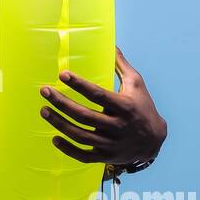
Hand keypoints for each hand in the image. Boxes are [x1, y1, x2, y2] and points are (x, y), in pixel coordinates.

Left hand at [38, 46, 166, 166]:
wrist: (154, 141)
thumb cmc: (142, 107)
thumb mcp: (136, 84)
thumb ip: (121, 65)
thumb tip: (112, 43)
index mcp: (125, 106)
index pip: (98, 95)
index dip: (79, 85)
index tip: (62, 75)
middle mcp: (117, 126)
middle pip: (84, 115)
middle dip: (61, 103)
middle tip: (44, 91)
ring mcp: (111, 143)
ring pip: (80, 135)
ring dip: (59, 123)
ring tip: (44, 110)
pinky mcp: (106, 156)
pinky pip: (84, 155)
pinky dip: (68, 149)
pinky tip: (55, 138)